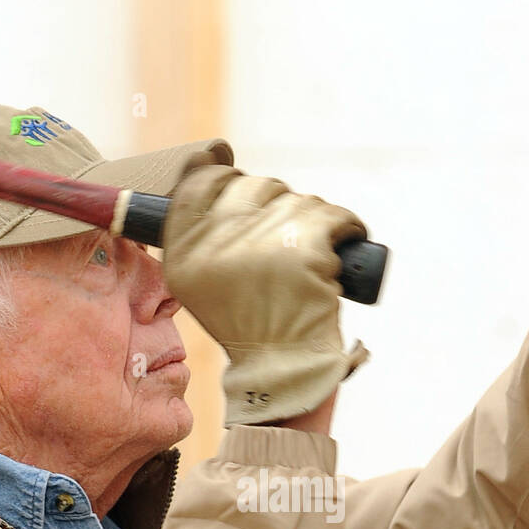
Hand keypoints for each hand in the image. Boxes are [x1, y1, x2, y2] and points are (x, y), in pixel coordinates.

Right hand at [162, 165, 368, 426]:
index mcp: (183, 249)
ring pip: (297, 199)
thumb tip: (210, 161)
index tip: (240, 183)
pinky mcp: (305, 248)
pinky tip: (341, 245)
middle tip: (285, 243)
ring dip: (311, 221)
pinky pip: (334, 215)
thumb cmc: (245, 324)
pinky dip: (346, 228)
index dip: (224, 175)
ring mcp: (262, 241)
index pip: (200, 180)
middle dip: (275, 205)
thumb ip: (196, 232)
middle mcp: (216, 241)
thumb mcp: (196, 282)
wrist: (281, 368)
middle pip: (254, 185)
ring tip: (309, 258)